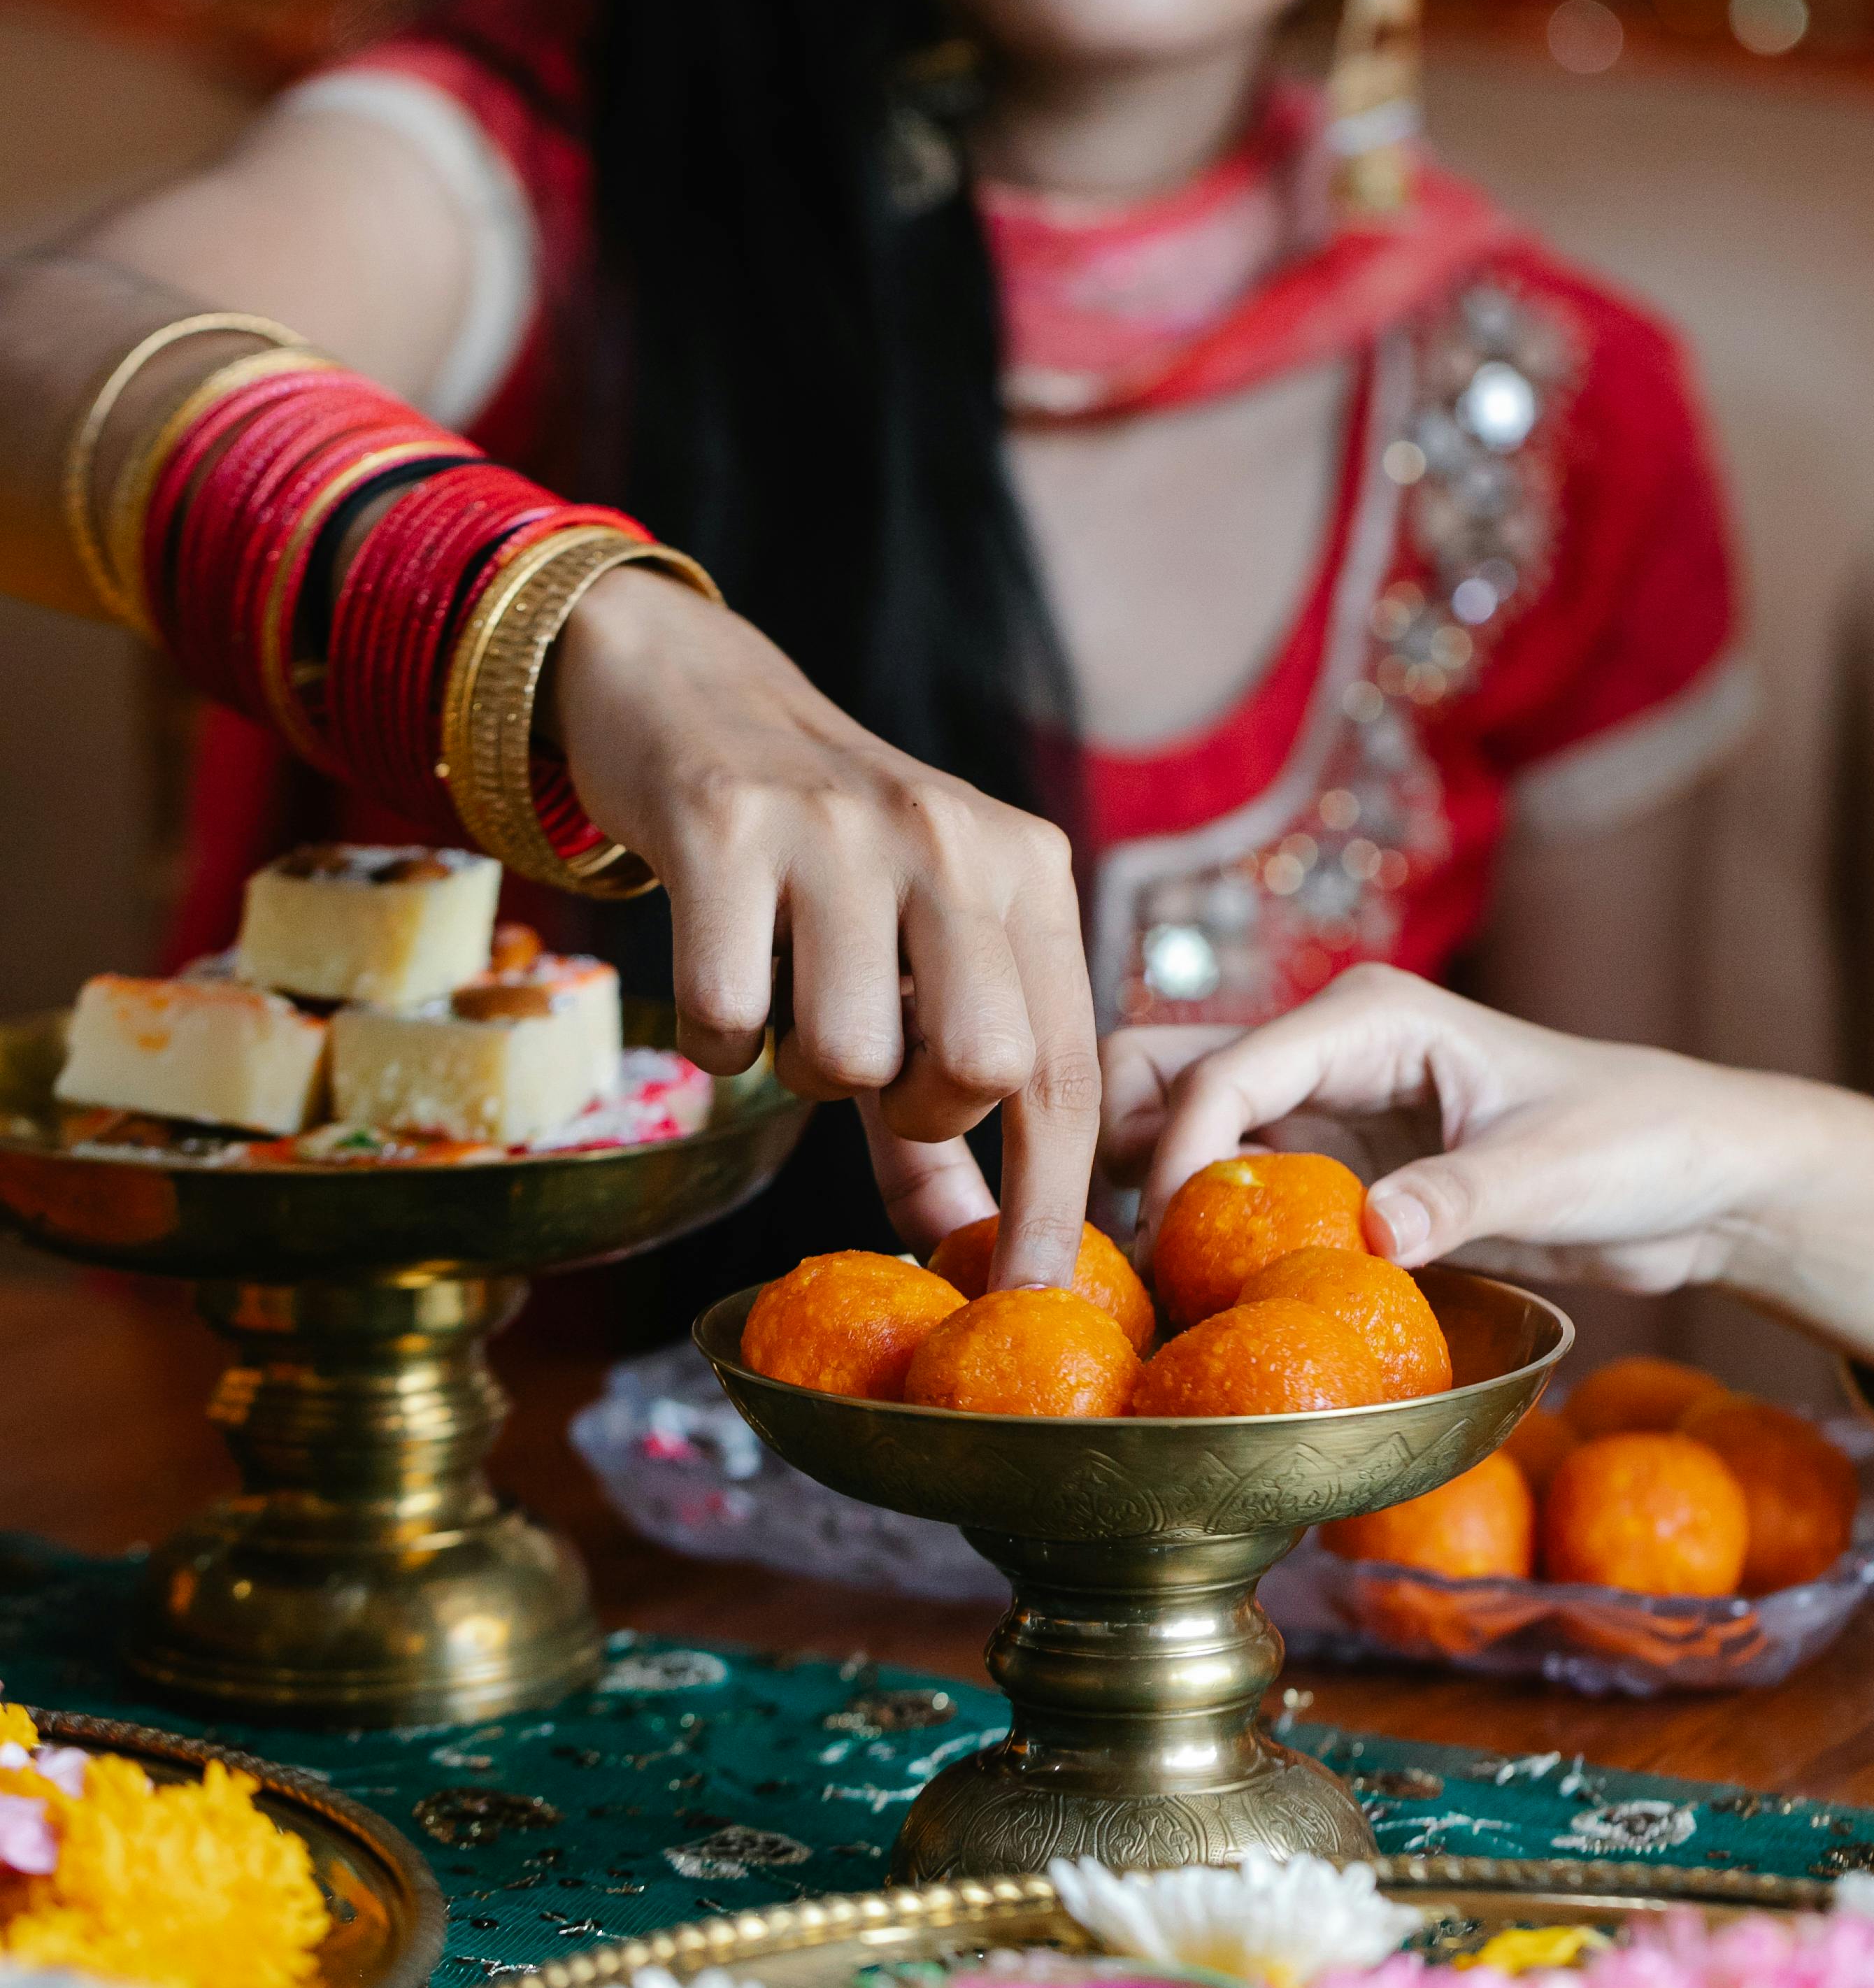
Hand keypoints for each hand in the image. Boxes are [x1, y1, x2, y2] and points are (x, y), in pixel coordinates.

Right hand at [549, 566, 1096, 1283]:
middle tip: (874, 1077)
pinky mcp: (726, 828)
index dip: (1052, 1199)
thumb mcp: (910, 958)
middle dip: (920, 1115)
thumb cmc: (824, 857)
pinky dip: (714, 1033)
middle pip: (981, 1069)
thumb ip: (938, 1098)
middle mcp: (953, 837)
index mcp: (1029, 867)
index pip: (1067, 1068)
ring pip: (847, 1055)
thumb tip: (963, 1247)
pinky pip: (727, 1015)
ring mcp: (841, 828)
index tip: (1030, 1296)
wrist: (692, 691)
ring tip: (791, 999)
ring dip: (801, 1068)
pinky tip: (719, 973)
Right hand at [1103, 967, 1789, 1286]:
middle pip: (1168, 1067)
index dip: (1180, 1154)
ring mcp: (1327, 1107)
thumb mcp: (1556, 1172)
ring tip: (1158, 1281)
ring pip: (1187, 1124)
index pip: (1228, 1071)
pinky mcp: (1339, 1167)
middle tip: (1133, 1249)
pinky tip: (1210, 1296)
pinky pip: (1238, 1187)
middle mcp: (1330, 1048)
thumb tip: (1373, 1233)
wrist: (1697, 1176)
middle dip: (1125, 1144)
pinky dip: (1207, 1230)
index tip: (1169, 1244)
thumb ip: (1461, 1196)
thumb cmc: (1642, 1143)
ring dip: (1155, 1191)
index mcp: (1372, 1016)